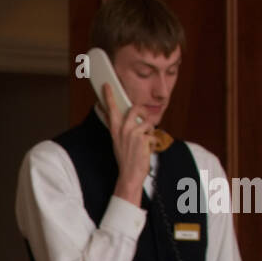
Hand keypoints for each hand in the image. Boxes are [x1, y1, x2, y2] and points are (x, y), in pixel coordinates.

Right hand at [104, 84, 151, 202]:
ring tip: (144, 144)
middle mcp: (123, 130)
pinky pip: (154, 134)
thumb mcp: (117, 142)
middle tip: (144, 119)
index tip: (107, 85)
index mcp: (115, 130)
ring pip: (148, 122)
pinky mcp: (143, 138)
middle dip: (143, 112)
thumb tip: (112, 117)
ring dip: (150, 132)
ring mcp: (133, 134)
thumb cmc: (126, 159)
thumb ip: (117, 128)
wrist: (130, 174)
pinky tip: (147, 150)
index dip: (109, 97)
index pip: (111, 110)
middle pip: (135, 109)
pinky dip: (154, 142)